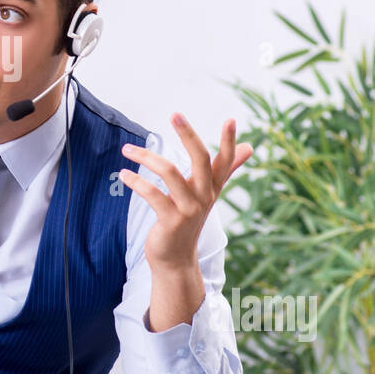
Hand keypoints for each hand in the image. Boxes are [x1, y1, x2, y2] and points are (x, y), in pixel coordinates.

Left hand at [119, 114, 252, 271]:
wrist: (176, 259)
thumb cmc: (188, 219)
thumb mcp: (207, 193)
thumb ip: (226, 169)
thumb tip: (250, 147)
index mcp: (212, 187)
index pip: (226, 160)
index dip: (229, 141)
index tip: (231, 119)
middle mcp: (204, 196)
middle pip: (201, 159)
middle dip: (189, 135)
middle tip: (175, 114)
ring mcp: (188, 209)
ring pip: (170, 172)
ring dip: (146, 157)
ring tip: (127, 150)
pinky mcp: (171, 220)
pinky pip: (152, 194)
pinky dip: (136, 181)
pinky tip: (124, 174)